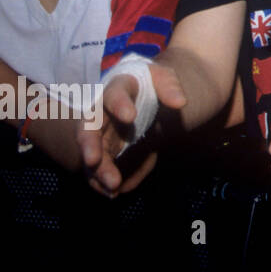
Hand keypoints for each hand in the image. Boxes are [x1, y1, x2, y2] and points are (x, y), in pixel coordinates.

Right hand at [77, 65, 186, 196]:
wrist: (147, 98)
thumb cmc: (153, 85)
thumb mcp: (165, 78)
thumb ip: (170, 86)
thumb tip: (180, 102)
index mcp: (119, 87)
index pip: (115, 93)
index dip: (120, 104)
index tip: (130, 116)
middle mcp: (102, 111)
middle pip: (89, 128)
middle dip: (89, 144)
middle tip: (93, 161)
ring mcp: (101, 133)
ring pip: (92, 152)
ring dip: (98, 170)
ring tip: (112, 186)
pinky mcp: (105, 151)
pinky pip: (99, 167)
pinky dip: (102, 181)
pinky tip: (113, 193)